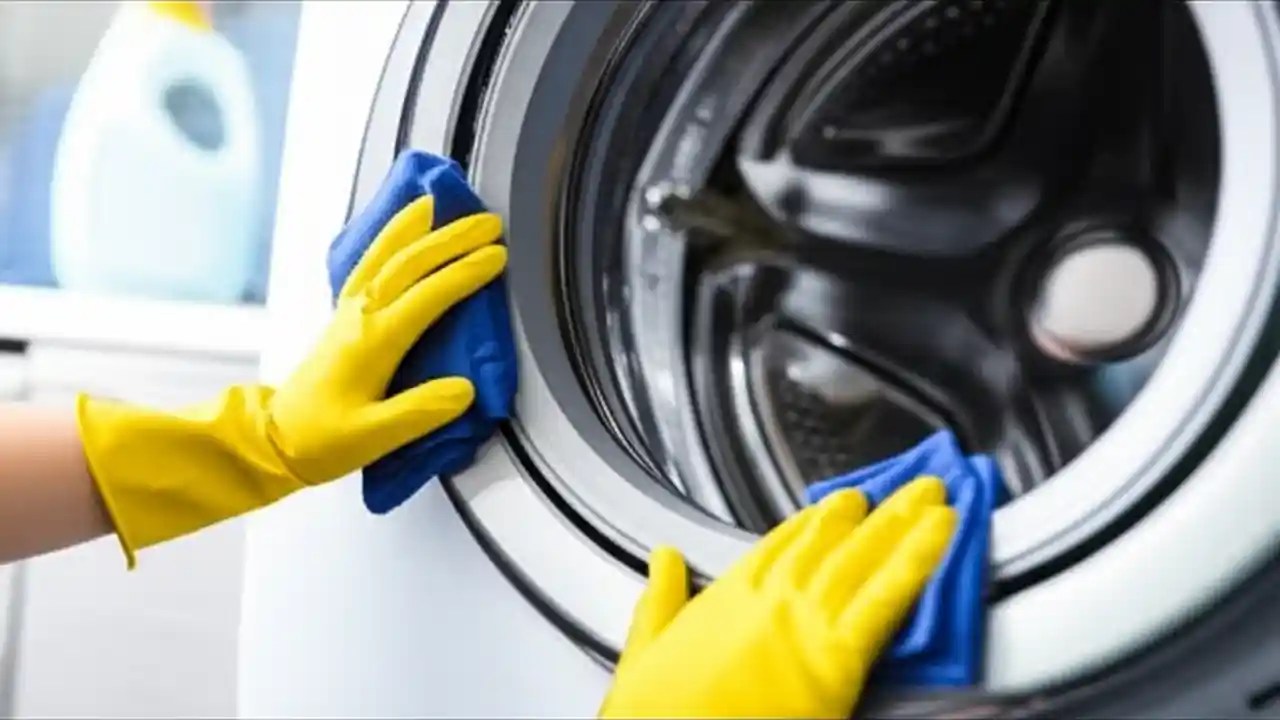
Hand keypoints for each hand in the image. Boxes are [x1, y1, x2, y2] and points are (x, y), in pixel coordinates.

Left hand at [76, 196, 505, 565]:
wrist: (276, 438)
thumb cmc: (325, 440)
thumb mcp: (375, 436)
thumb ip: (421, 411)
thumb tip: (466, 390)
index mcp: (375, 341)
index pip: (428, 296)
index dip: (465, 273)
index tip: (497, 256)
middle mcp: (361, 315)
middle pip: (410, 263)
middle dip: (452, 239)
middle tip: (489, 222)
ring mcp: (350, 309)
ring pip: (385, 254)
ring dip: (416, 226)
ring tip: (439, 199)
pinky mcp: (345, 312)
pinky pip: (369, 261)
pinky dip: (388, 237)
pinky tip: (400, 227)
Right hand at [599, 476, 956, 718]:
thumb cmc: (659, 714)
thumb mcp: (644, 651)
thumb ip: (660, 600)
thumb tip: (664, 559)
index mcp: (728, 595)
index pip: (781, 545)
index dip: (814, 522)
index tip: (837, 503)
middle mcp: (771, 598)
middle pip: (830, 543)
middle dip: (869, 514)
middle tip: (901, 488)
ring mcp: (805, 622)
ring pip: (864, 560)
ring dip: (902, 523)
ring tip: (932, 496)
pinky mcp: (837, 659)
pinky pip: (885, 600)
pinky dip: (916, 562)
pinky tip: (941, 536)